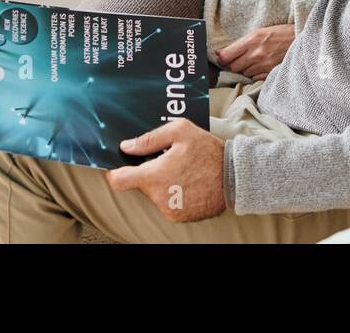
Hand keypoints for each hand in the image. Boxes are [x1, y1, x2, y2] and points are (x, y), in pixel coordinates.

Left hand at [106, 120, 226, 221]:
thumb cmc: (208, 151)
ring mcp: (169, 209)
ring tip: (182, 171)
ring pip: (154, 194)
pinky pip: (167, 204)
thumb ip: (149, 139)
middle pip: (140, 185)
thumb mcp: (180, 131)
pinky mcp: (180, 216)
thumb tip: (126, 146)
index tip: (119, 167)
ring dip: (162, 184)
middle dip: (148, 173)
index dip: (115, 172)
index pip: (119, 181)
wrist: (234, 177)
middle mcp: (159, 196)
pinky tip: (188, 183)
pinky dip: (173, 194)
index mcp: (155, 175)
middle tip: (167, 161)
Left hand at [213, 23, 294, 78]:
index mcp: (252, 39)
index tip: (222, 58)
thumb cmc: (279, 34)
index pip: (227, 56)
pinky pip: (254, 78)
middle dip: (235, 64)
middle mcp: (256, 53)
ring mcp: (264, 64)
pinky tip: (261, 66)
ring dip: (246, 68)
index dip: (222, 58)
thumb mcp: (259, 32)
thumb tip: (220, 53)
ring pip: (244, 73)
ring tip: (255, 60)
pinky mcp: (270, 73)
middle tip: (241, 58)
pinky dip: (255, 74)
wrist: (300, 39)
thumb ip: (240, 43)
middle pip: (234, 67)